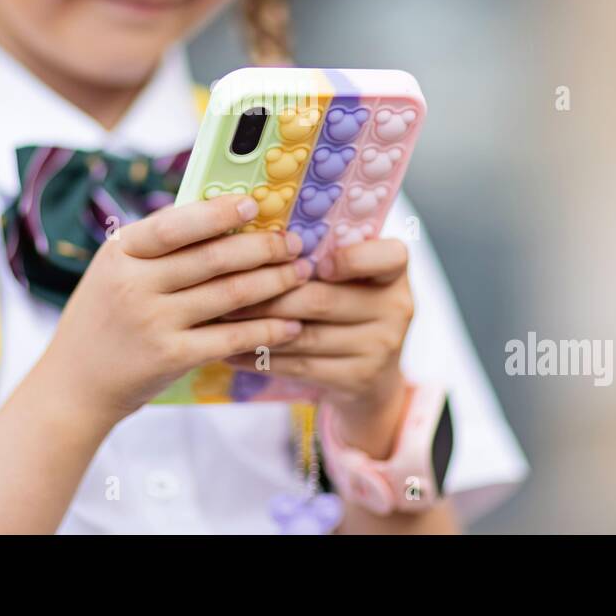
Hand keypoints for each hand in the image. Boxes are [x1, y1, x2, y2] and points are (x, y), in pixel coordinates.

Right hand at [44, 194, 312, 426]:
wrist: (75, 385)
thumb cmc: (104, 320)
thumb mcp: (114, 272)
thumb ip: (157, 247)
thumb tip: (221, 214)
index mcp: (120, 252)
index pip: (175, 224)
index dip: (218, 213)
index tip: (255, 205)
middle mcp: (134, 284)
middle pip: (212, 258)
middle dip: (263, 247)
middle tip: (294, 242)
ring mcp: (152, 322)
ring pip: (229, 294)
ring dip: (274, 282)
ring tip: (301, 274)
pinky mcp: (171, 357)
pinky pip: (231, 338)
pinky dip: (267, 330)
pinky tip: (292, 325)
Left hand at [222, 238, 414, 455]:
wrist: (374, 377)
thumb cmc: (349, 306)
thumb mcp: (353, 277)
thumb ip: (324, 253)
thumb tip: (259, 235)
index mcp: (394, 273)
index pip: (387, 256)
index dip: (351, 259)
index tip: (313, 262)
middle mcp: (395, 308)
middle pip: (322, 299)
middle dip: (268, 295)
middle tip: (226, 288)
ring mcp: (380, 347)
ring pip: (305, 335)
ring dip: (256, 327)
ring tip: (220, 318)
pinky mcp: (358, 379)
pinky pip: (300, 366)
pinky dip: (262, 357)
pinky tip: (233, 350)